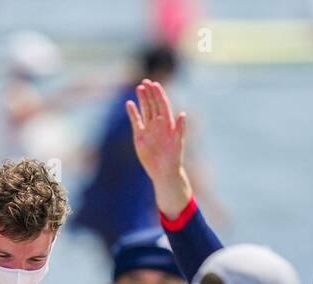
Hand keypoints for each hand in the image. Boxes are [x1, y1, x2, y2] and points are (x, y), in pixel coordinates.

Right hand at [126, 79, 193, 219]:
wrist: (163, 172)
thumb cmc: (174, 158)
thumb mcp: (178, 143)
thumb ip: (180, 129)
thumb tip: (183, 114)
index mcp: (168, 123)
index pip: (163, 105)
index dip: (159, 94)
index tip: (155, 84)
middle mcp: (158, 124)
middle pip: (153, 104)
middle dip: (150, 93)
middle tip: (146, 82)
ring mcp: (149, 129)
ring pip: (145, 110)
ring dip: (142, 99)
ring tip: (139, 87)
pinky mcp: (140, 135)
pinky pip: (136, 121)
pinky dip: (133, 113)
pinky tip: (129, 103)